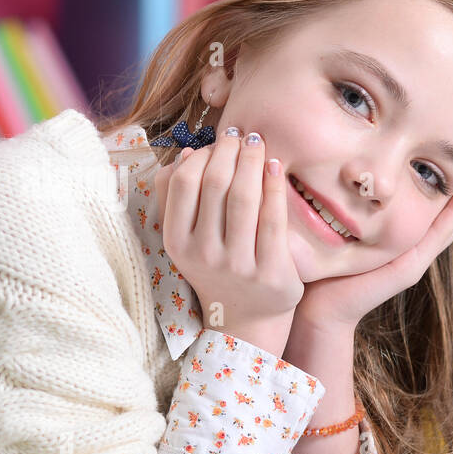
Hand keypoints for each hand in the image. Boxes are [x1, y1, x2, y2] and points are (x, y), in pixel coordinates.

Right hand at [153, 129, 303, 356]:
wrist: (248, 319)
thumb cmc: (218, 268)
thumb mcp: (188, 240)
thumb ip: (177, 199)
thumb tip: (185, 155)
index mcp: (177, 243)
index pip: (184, 183)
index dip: (202, 154)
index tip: (218, 142)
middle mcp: (203, 255)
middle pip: (215, 184)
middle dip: (229, 151)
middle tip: (242, 134)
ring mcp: (237, 266)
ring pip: (243, 198)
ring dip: (251, 161)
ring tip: (258, 142)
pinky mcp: (269, 272)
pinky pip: (273, 218)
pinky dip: (273, 186)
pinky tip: (275, 166)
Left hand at [292, 147, 452, 334]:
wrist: (321, 309)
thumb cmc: (324, 268)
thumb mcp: (341, 226)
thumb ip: (350, 203)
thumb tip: (347, 167)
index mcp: (405, 238)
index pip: (440, 204)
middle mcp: (418, 247)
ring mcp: (418, 257)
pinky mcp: (411, 266)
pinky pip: (440, 234)